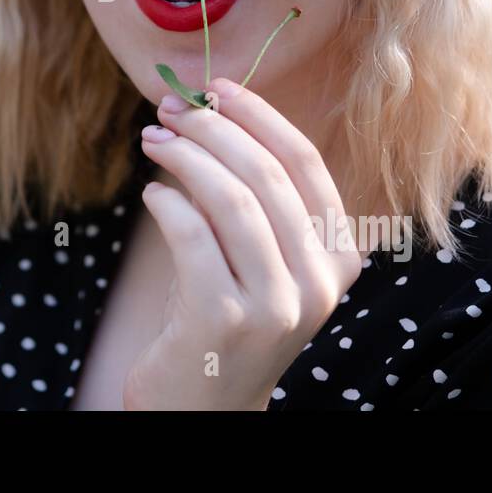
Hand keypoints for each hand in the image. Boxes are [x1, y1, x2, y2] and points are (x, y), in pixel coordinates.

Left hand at [122, 77, 366, 410]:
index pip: (304, 162)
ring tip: (154, 140)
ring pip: (231, 199)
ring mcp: (276, 305)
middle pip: (266, 174)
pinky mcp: (224, 321)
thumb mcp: (253, 253)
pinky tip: (153, 193)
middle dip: (212, 128)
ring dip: (185, 156)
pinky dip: (167, 201)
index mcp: (338, 256)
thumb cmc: (224, 313)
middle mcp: (319, 283)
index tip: (216, 86)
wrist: (205, 406)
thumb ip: (247, 193)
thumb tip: (204, 109)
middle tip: (170, 109)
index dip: (258, 115)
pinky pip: (192, 235)